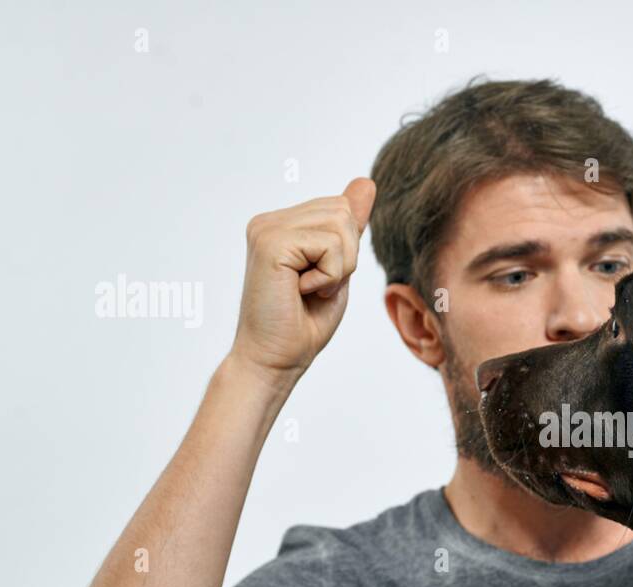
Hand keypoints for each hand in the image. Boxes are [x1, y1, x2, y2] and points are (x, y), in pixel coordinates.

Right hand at [230, 177, 376, 383]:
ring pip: (340, 225)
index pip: (341, 208)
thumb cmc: (304, 323)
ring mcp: (266, 228)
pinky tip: (301, 291)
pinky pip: (330, 245)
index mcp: (282, 224)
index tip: (318, 281)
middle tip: (315, 288)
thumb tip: (366, 182)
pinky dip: (329, 276)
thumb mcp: (338, 268)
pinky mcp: (270, 242)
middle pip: (343, 211)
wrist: (276, 359)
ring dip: (338, 268)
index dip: (347, 250)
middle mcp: (269, 220)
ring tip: (308, 290)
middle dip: (346, 256)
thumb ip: (349, 227)